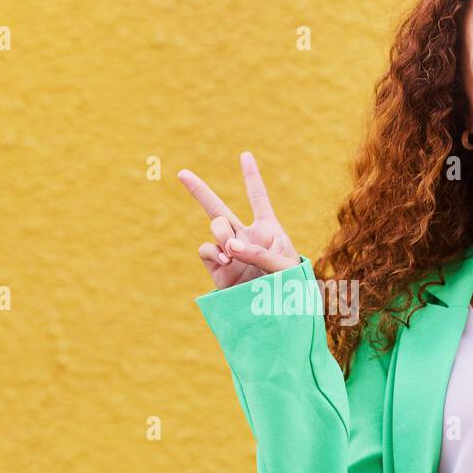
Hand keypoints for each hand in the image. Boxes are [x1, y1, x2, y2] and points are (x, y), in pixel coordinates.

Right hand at [179, 150, 301, 289]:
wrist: (280, 316)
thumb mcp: (285, 267)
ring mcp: (229, 253)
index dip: (251, 176)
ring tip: (230, 250)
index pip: (258, 198)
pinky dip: (211, 250)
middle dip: (198, 190)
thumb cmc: (291, 288)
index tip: (245, 155)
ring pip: (214, 227)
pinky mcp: (218, 270)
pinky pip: (206, 250)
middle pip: (218, 209)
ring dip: (220, 232)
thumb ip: (260, 253)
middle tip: (181, 173)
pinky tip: (224, 259)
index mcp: (267, 230)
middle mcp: (244, 238)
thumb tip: (230, 247)